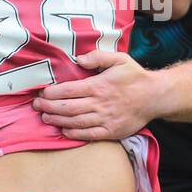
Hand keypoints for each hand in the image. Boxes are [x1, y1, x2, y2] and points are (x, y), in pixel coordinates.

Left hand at [32, 49, 154, 140]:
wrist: (155, 96)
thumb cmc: (134, 76)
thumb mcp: (119, 59)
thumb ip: (98, 57)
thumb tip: (78, 59)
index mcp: (99, 85)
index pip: (68, 90)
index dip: (51, 93)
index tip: (41, 93)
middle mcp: (100, 104)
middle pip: (67, 107)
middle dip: (48, 107)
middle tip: (36, 105)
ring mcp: (105, 119)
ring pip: (75, 122)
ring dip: (57, 120)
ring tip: (45, 117)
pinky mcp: (111, 131)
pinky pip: (88, 135)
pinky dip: (74, 133)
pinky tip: (64, 130)